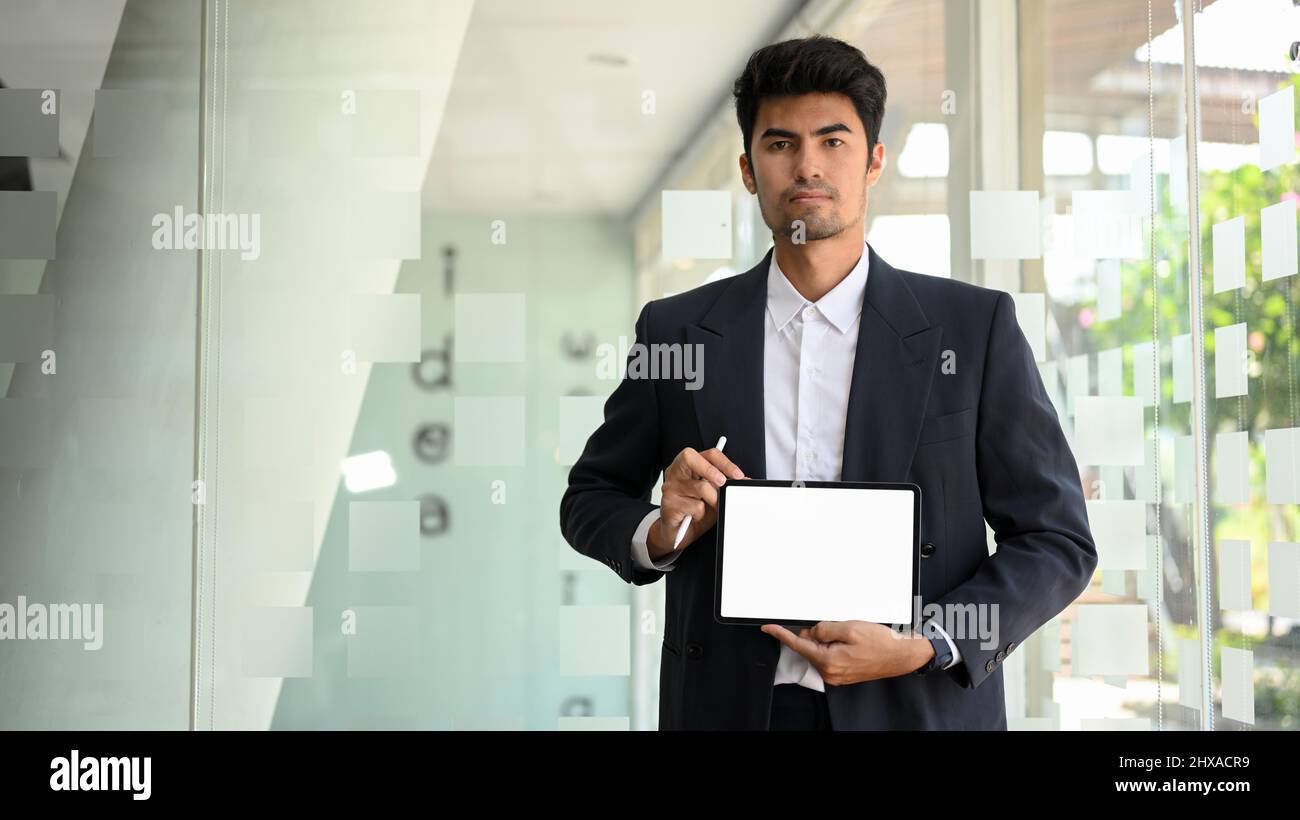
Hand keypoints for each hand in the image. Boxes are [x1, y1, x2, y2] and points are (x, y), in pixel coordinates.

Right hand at [647, 445, 744, 559]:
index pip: (708, 454)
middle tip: (723, 482)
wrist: (679, 533)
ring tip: (710, 508)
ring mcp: (670, 487)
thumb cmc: (695, 511)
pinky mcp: (669, 503)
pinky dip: (701, 514)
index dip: (725, 462)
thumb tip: (744, 480)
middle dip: (711, 469)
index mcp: (688, 466)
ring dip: (713, 500)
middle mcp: (676, 472)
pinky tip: (694, 517)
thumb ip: (723, 485)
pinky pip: (695, 506)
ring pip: (700, 487)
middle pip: (691, 457)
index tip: (738, 475)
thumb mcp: (713, 496)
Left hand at [760, 620, 934, 684]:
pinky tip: (851, 642)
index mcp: (828, 661)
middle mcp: (830, 672)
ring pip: (821, 651)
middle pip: (810, 647)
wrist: (901, 656)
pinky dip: (833, 646)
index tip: (768, 628)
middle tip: (839, 627)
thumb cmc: (880, 642)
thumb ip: (824, 629)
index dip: (781, 634)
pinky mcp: (843, 674)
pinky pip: (829, 656)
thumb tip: (811, 632)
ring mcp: (836, 675)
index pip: (798, 644)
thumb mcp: (849, 628)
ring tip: (851, 636)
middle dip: (817, 634)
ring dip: (828, 640)